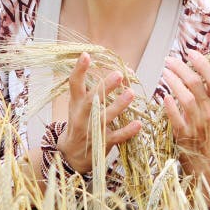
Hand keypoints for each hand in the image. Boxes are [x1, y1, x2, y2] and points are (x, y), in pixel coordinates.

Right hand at [56, 52, 141, 173]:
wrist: (71, 155)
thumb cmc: (80, 121)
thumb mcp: (78, 103)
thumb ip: (91, 87)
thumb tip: (114, 67)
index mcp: (76, 103)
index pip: (74, 83)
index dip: (79, 69)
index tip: (86, 54)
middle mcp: (82, 116)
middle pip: (91, 100)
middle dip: (104, 87)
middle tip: (118, 74)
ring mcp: (92, 130)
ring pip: (105, 117)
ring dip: (118, 105)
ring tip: (131, 93)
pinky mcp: (102, 144)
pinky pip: (116, 137)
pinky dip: (127, 131)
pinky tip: (138, 124)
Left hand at [162, 50, 209, 165]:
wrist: (206, 155)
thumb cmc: (208, 122)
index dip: (203, 64)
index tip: (190, 53)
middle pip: (197, 85)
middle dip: (182, 69)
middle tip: (169, 60)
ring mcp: (197, 124)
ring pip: (186, 99)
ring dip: (174, 83)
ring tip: (164, 72)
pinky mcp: (184, 135)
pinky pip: (177, 119)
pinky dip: (170, 107)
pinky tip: (164, 96)